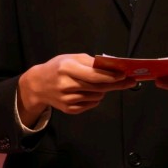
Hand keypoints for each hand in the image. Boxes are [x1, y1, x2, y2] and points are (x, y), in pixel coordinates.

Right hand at [18, 54, 135, 122]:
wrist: (38, 85)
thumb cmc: (57, 67)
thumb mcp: (71, 58)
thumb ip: (90, 62)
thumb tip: (112, 66)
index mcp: (67, 68)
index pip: (94, 75)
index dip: (111, 76)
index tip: (125, 74)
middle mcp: (67, 85)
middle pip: (99, 87)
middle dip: (116, 84)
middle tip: (129, 81)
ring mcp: (67, 99)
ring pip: (97, 96)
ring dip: (103, 90)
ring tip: (99, 84)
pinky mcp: (69, 109)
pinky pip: (91, 104)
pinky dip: (95, 98)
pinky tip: (89, 91)